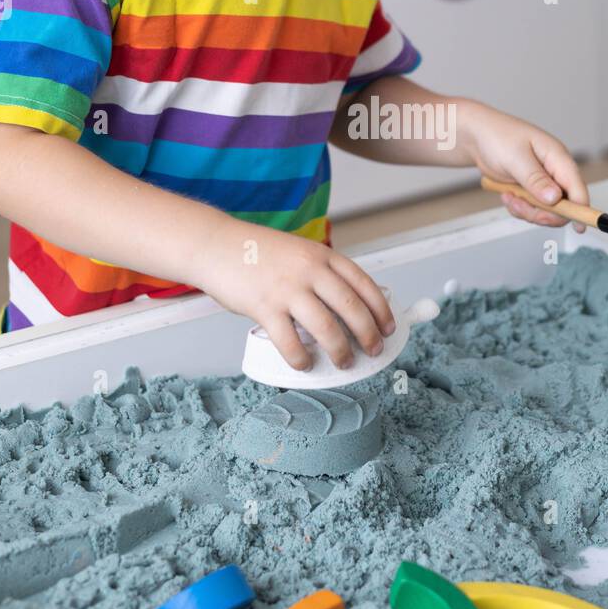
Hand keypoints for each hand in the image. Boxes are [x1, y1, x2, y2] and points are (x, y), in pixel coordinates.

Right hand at [192, 222, 395, 370]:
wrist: (217, 244)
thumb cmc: (257, 252)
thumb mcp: (299, 253)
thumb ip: (320, 273)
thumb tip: (345, 308)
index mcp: (322, 255)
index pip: (363, 283)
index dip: (381, 309)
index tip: (389, 327)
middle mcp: (309, 270)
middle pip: (351, 307)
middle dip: (368, 334)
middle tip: (374, 350)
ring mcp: (287, 289)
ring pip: (326, 327)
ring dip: (341, 350)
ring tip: (344, 362)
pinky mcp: (264, 307)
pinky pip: (290, 341)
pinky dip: (302, 358)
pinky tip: (306, 364)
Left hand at [461, 102, 589, 232]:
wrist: (476, 137)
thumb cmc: (497, 136)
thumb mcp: (516, 158)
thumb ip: (536, 180)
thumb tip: (555, 198)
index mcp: (558, 158)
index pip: (577, 188)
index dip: (581, 209)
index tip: (579, 227)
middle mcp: (554, 171)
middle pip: (565, 206)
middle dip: (543, 213)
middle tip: (521, 207)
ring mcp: (543, 182)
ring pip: (547, 211)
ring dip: (527, 211)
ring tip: (509, 197)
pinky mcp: (531, 189)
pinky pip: (533, 209)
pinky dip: (519, 208)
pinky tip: (507, 195)